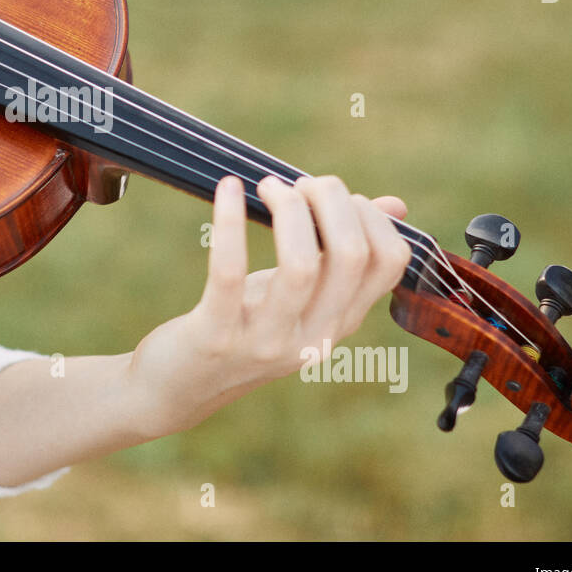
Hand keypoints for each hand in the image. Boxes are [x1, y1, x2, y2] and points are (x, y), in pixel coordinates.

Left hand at [126, 174, 411, 437]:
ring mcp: (266, 341)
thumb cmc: (242, 325)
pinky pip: (228, 272)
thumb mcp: (298, 294)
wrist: (177, 387)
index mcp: (341, 323)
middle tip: (298, 184)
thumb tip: (394, 205)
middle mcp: (314, 337)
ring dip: (289, 208)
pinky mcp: (216, 336)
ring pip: (301, 265)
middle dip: (331, 199)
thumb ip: (340, 255)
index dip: (369, 214)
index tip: (332, 197)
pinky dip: (230, 222)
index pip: (390, 261)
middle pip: (352, 255)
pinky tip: (228, 188)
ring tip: (268, 187)